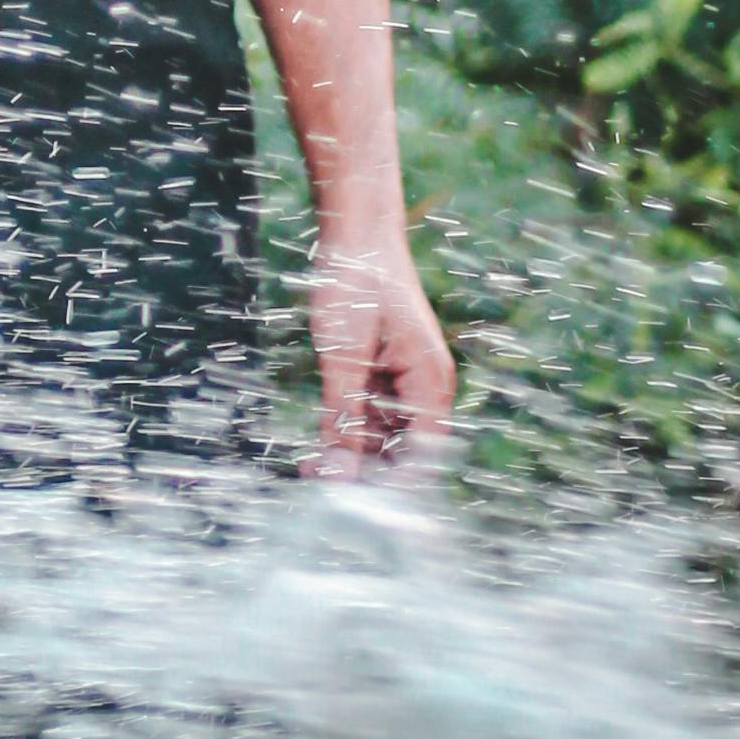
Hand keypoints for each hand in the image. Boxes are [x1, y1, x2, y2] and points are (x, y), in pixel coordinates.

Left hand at [307, 226, 455, 473]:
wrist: (354, 228)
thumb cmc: (356, 282)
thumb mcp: (343, 353)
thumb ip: (343, 416)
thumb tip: (337, 474)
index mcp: (430, 384)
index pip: (422, 459)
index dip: (391, 490)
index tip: (352, 510)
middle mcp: (423, 387)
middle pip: (401, 452)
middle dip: (364, 475)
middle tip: (317, 487)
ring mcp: (404, 379)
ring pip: (382, 436)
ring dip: (351, 455)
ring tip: (308, 469)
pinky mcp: (382, 371)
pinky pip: (369, 413)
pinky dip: (346, 428)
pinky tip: (318, 443)